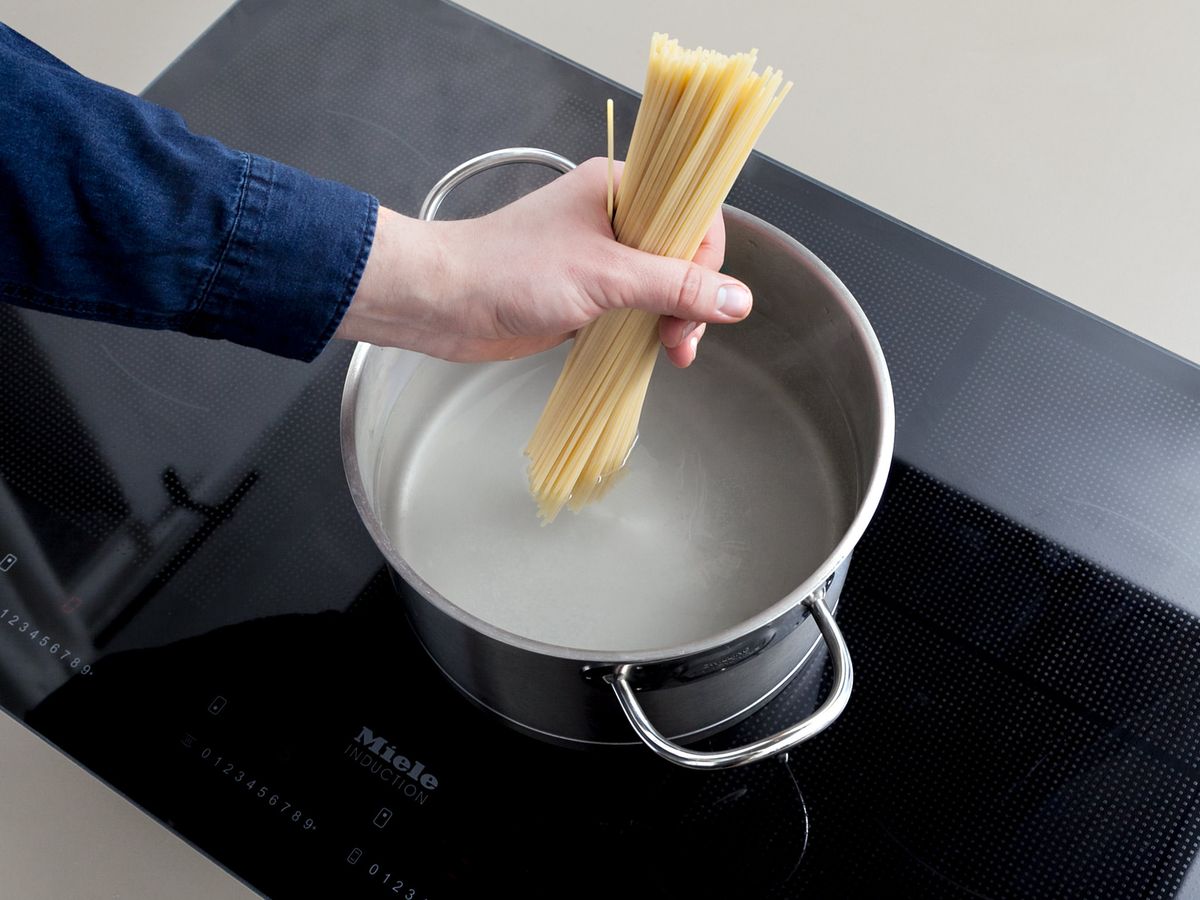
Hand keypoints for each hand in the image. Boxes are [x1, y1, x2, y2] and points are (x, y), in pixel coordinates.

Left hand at [335, 157, 751, 366]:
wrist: (443, 302)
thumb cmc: (508, 271)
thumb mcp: (606, 277)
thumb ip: (675, 287)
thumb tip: (737, 299)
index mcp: (620, 187)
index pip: (693, 214)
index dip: (708, 261)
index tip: (705, 301)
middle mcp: (613, 216)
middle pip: (681, 254)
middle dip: (691, 299)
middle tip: (682, 337)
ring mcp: (598, 256)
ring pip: (659, 285)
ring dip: (672, 320)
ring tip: (672, 351)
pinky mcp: (585, 292)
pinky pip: (634, 308)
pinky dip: (646, 330)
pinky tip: (651, 351)